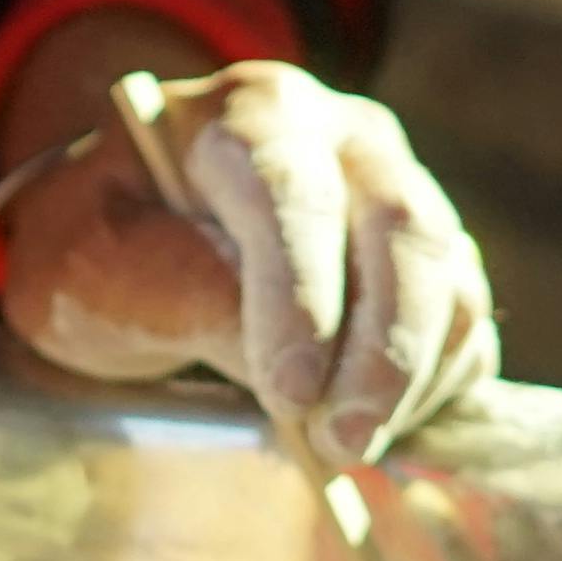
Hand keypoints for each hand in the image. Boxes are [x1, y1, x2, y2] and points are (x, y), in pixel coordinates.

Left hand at [0, 49, 496, 463]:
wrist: (123, 250)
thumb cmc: (98, 248)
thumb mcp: (95, 265)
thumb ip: (186, 295)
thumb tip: (300, 370)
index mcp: (250, 112)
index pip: (294, 194)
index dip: (300, 296)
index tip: (290, 391)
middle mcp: (343, 136)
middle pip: (400, 229)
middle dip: (382, 349)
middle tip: (341, 441)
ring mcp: (399, 190)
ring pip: (448, 277)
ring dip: (414, 378)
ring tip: (347, 448)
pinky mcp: (430, 255)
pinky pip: (466, 319)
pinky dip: (439, 383)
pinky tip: (381, 429)